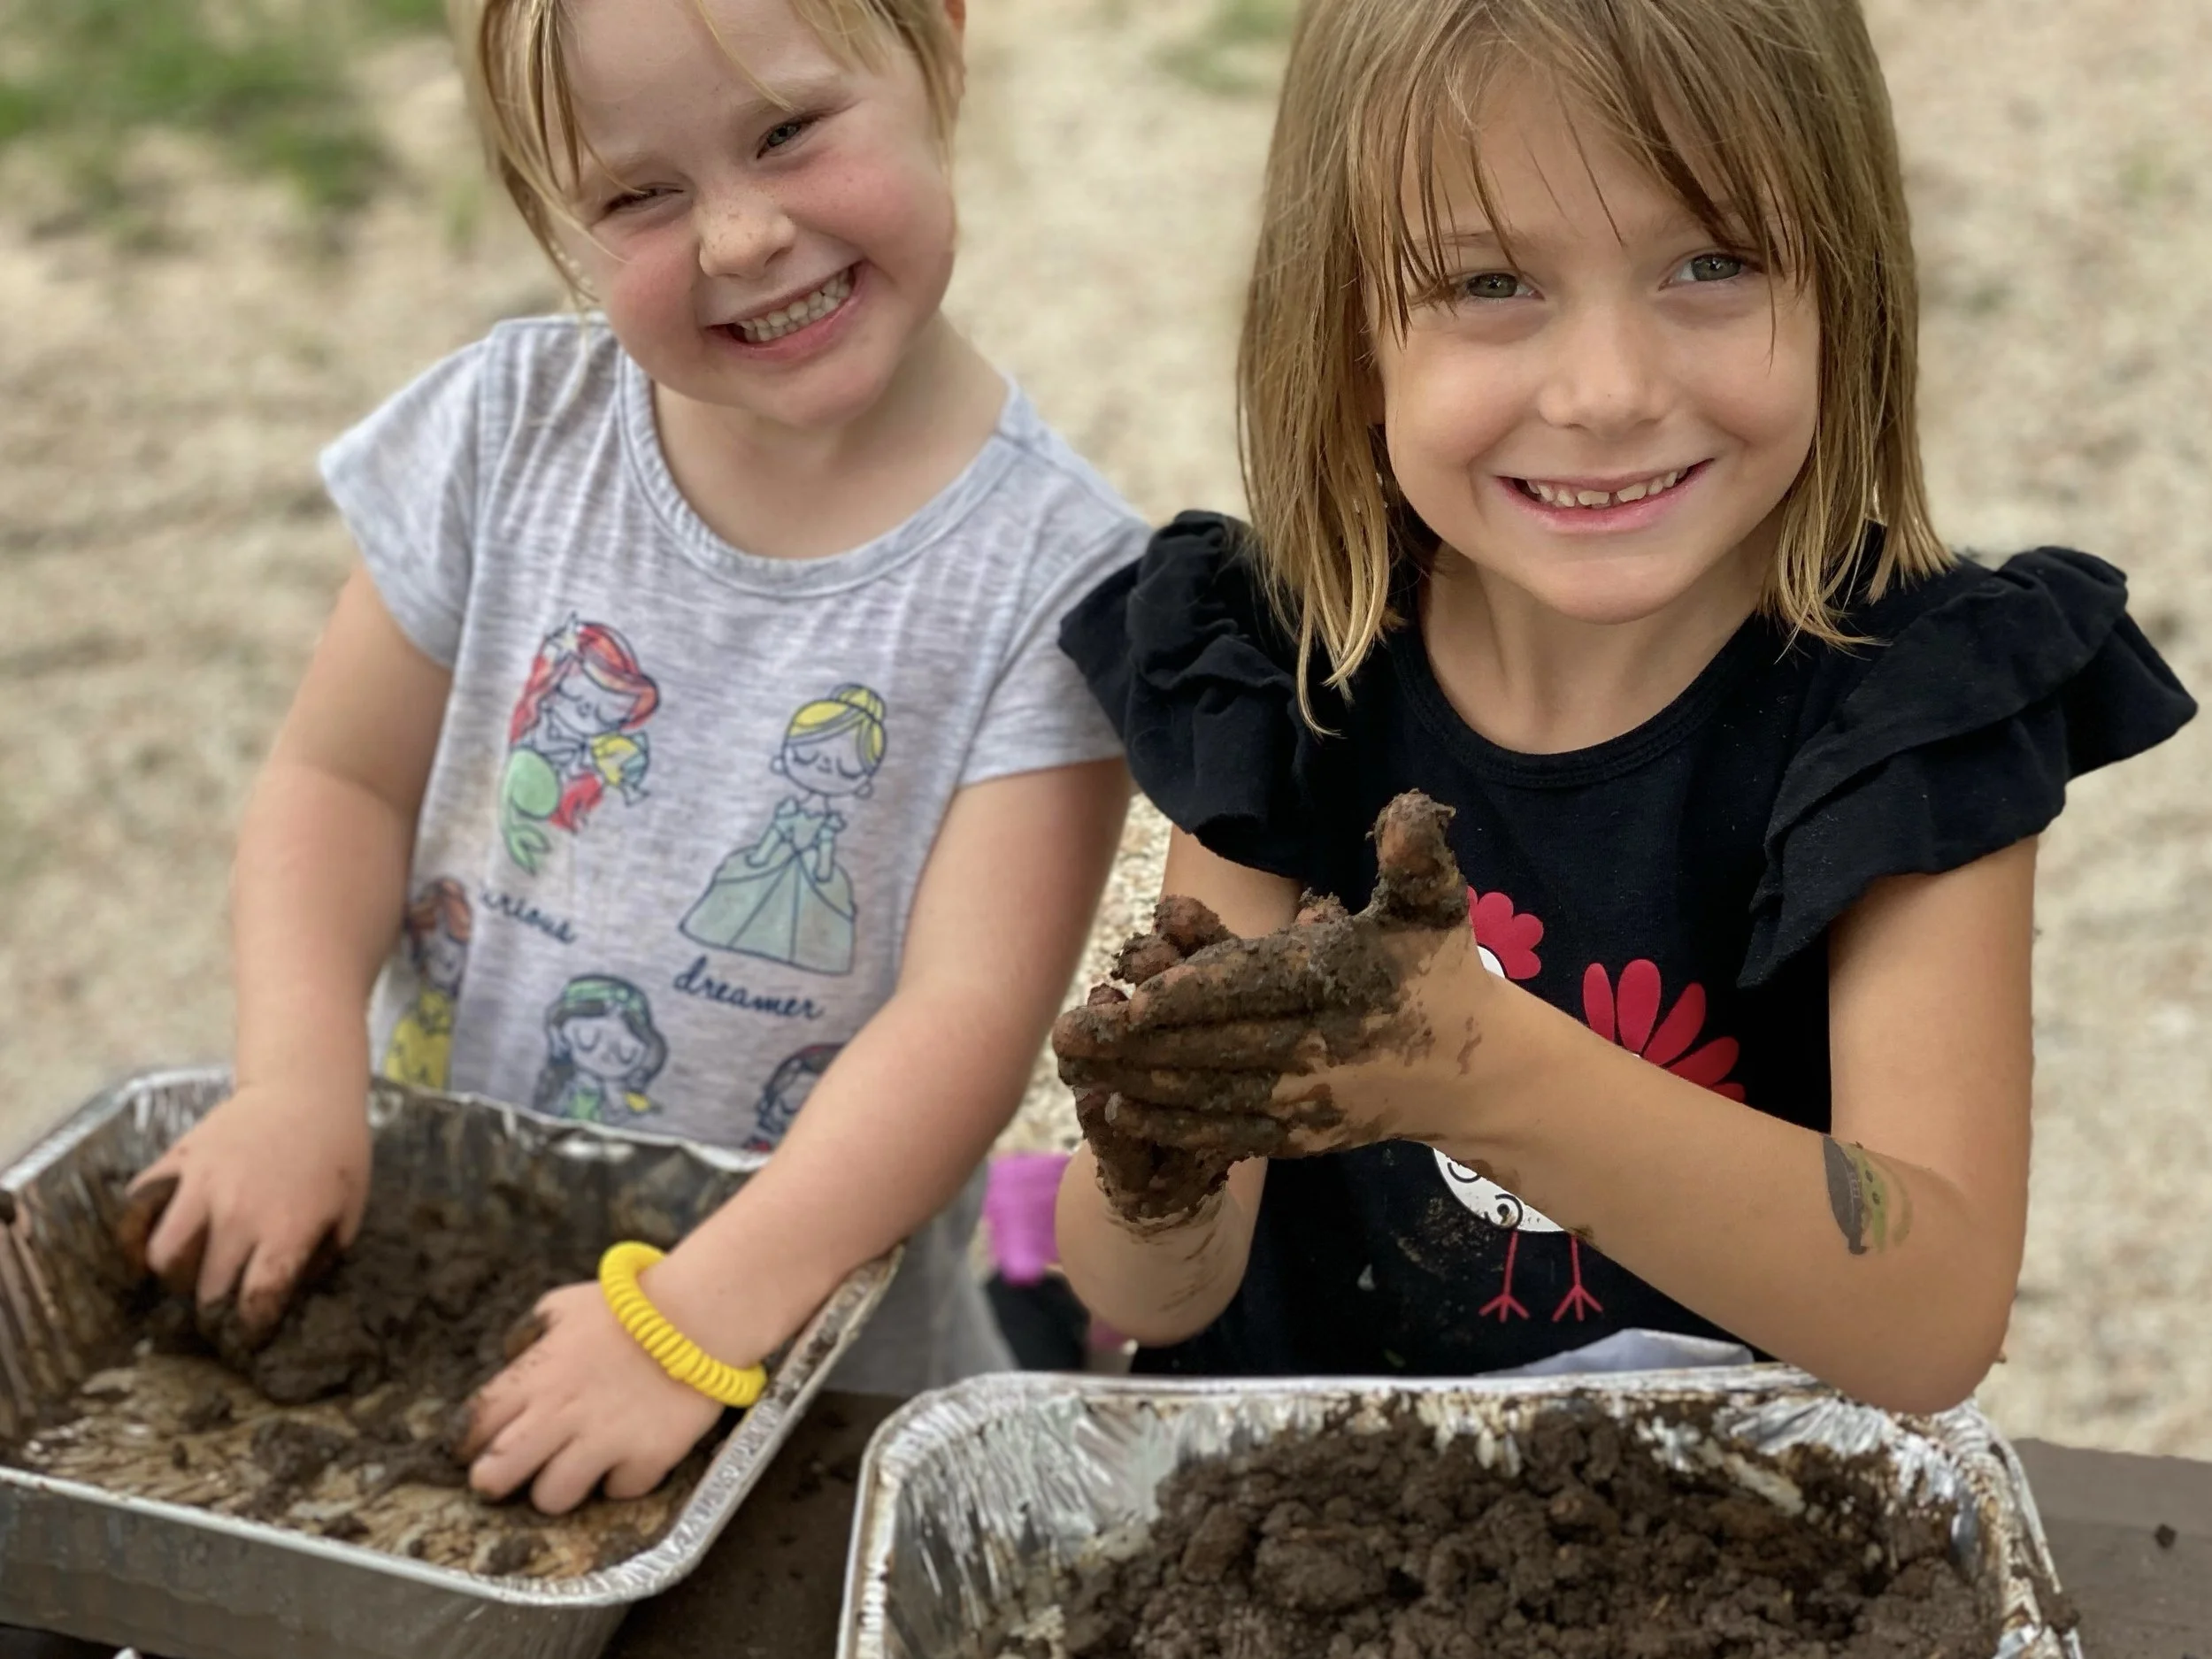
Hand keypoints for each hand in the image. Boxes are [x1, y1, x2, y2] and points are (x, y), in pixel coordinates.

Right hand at [117, 1075, 370, 1341]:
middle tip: (216, 1307)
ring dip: (171, 1274)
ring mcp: (202, 1187)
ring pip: (161, 1256)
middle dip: (210, 1306)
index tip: (247, 1335)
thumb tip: (296, 1294)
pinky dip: (137, 1228)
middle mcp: (238, 1214)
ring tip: (185, 1273)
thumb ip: (324, 1255)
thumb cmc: (338, 1149)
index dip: (250, 1326)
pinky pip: (140, 1208)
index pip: (254, 1300)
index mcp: (286, 1231)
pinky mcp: (177, 1161)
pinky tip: (152, 1237)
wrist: (307, 1088)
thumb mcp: (350, 1206)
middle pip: (205, 1288)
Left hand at [461, 1278, 723, 1513]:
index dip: (469, 1443)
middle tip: (514, 1472)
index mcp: (534, 1377)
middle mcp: (560, 1415)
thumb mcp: (564, 1304)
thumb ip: (529, 1333)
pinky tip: (631, 1454)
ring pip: (551, 1498)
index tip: (478, 1447)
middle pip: (496, 1476)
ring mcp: (603, 1441)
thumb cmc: (630, 1305)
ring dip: (559, 1486)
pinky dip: (623, 1477)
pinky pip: (618, 1491)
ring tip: (577, 1468)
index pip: (474, 1427)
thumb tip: (508, 1357)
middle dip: (494, 1480)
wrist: (700, 1313)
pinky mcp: (646, 1458)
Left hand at [1053, 793, 1479, 1217]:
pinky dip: (1170, 1126)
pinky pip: (1222, 1133)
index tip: (1132, 993)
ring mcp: (1301, 1101)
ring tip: (1074, 1069)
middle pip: (1209, 1048)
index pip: (1249, 990)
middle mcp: (1311, 1050)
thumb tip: (1408, 808)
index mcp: (1332, 986)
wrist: (1472, 1075)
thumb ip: (1415, 857)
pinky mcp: (1295, 1136)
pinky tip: (1120, 1112)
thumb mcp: (1435, 906)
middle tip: (1067, 1031)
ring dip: (1136, 1083)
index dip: (1188, 994)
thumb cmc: (1439, 974)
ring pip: (1205, 1094)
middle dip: (1133, 1043)